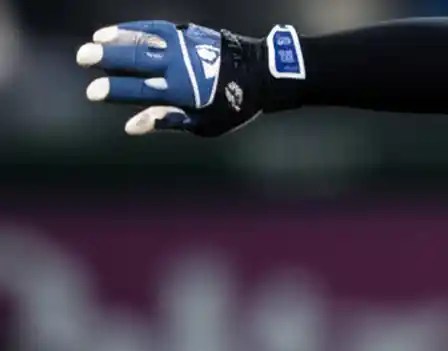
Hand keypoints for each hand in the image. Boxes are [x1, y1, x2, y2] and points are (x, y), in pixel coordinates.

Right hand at [76, 21, 276, 136]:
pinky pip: (155, 27)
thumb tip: (130, 125)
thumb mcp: (205, 125)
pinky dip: (135, 28)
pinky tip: (117, 31)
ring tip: (95, 41)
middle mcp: (180, 65)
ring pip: (143, 39)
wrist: (263, 74)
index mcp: (183, 92)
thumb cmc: (233, 105)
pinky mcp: (188, 33)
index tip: (92, 91)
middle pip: (137, 59)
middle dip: (108, 59)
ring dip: (117, 39)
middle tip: (82, 58)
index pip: (139, 90)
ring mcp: (183, 46)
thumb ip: (167, 121)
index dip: (114, 90)